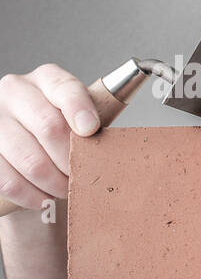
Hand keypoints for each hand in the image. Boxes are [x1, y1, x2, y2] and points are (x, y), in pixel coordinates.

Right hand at [0, 63, 100, 210]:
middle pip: (49, 127)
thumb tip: (112, 153)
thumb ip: (93, 126)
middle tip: (82, 177)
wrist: (29, 143)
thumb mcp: (81, 119)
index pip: (64, 87)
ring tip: (65, 190)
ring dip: (54, 183)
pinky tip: (43, 199)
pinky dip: (31, 195)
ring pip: (30, 160)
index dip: (79, 109)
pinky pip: (7, 180)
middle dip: (71, 160)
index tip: (90, 130)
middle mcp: (16, 91)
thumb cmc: (64, 131)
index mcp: (47, 79)